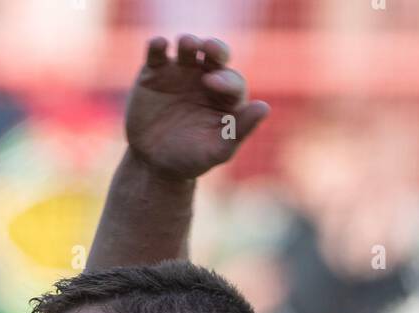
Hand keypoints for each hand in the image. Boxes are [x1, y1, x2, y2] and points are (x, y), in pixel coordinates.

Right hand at [126, 34, 269, 179]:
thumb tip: (264, 107)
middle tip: (209, 47)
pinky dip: (158, 46)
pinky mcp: (154, 72)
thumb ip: (240, 129)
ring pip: (188, 49)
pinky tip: (160, 44)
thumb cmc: (192, 159)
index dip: (225, 80)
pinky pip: (157, 53)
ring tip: (187, 43)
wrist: (155, 164)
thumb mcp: (217, 150)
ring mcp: (180, 72)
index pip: (232, 81)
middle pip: (215, 56)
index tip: (212, 83)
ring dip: (189, 43)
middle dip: (215, 48)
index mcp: (225, 96)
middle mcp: (204, 78)